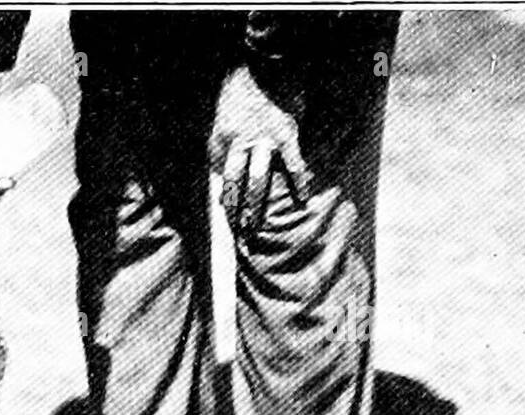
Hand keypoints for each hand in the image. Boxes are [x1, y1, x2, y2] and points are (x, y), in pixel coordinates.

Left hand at [208, 65, 310, 236]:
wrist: (264, 67)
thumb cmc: (242, 98)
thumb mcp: (223, 124)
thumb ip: (224, 152)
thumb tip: (226, 180)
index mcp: (221, 141)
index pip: (222, 178)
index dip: (227, 201)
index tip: (229, 221)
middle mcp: (238, 143)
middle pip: (234, 186)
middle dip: (236, 213)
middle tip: (240, 236)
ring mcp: (263, 140)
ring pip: (257, 181)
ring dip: (257, 208)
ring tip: (257, 229)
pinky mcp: (286, 134)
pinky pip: (293, 164)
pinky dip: (299, 183)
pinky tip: (302, 200)